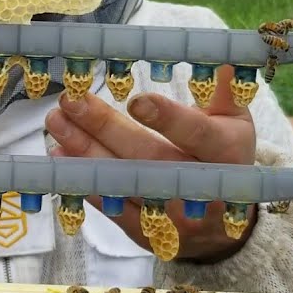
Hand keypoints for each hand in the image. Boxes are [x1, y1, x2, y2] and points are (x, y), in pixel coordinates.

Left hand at [44, 64, 257, 260]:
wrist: (220, 228)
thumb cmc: (223, 159)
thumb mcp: (236, 124)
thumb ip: (225, 92)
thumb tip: (226, 59)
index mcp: (226, 155)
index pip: (197, 136)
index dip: (168, 119)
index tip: (136, 100)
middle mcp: (198, 190)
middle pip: (147, 158)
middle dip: (105, 128)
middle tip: (71, 101)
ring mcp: (169, 216)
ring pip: (123, 183)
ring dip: (84, 153)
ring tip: (56, 123)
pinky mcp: (143, 232)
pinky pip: (109, 208)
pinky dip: (83, 182)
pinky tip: (59, 156)